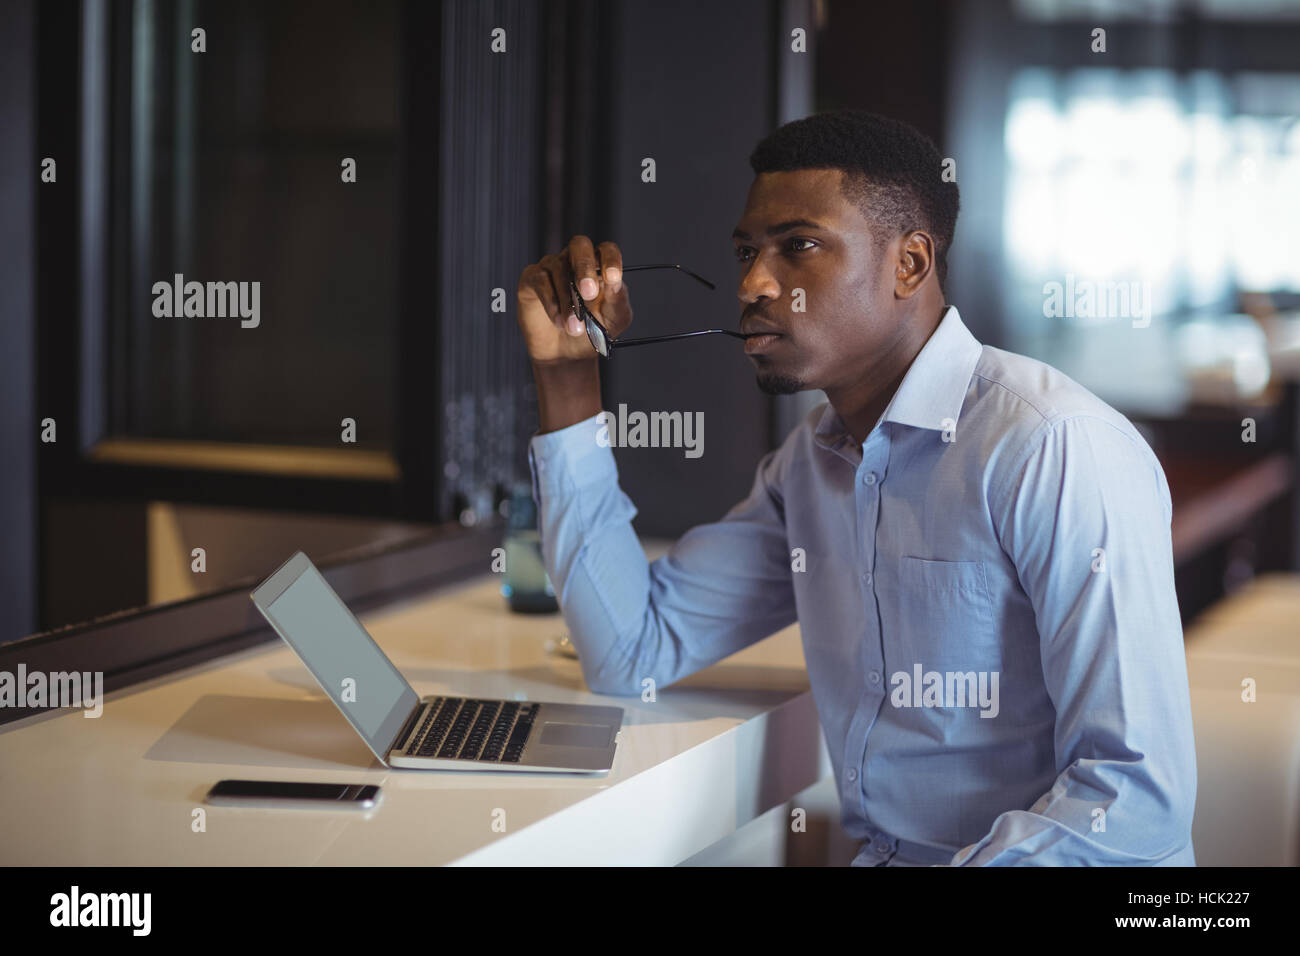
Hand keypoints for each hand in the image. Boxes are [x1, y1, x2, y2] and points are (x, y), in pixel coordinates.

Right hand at [516, 236, 633, 364]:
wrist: (566, 355)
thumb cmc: (592, 332)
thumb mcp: (614, 318)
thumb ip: (618, 298)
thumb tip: (614, 282)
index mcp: (599, 266)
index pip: (607, 250)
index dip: (610, 260)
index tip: (613, 278)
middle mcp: (574, 261)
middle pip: (579, 245)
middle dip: (585, 267)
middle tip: (588, 293)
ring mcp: (552, 267)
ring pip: (559, 268)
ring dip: (568, 301)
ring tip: (575, 328)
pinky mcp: (532, 279)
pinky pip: (541, 281)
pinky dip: (552, 303)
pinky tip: (559, 322)